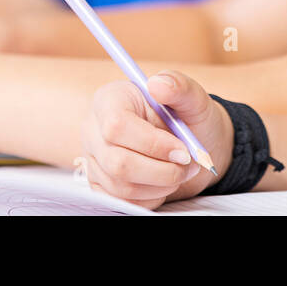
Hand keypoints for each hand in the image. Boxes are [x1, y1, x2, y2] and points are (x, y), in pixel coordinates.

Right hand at [81, 70, 233, 208]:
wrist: (188, 146)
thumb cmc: (188, 118)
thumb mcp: (192, 98)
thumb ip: (179, 86)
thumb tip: (158, 84)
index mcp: (111, 99)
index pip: (117, 126)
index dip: (153, 144)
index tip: (184, 151)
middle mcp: (94, 129)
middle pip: (117, 162)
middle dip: (161, 171)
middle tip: (188, 166)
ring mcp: (94, 159)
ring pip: (120, 186)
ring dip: (160, 185)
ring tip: (180, 172)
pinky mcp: (100, 184)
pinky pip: (121, 201)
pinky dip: (151, 197)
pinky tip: (164, 182)